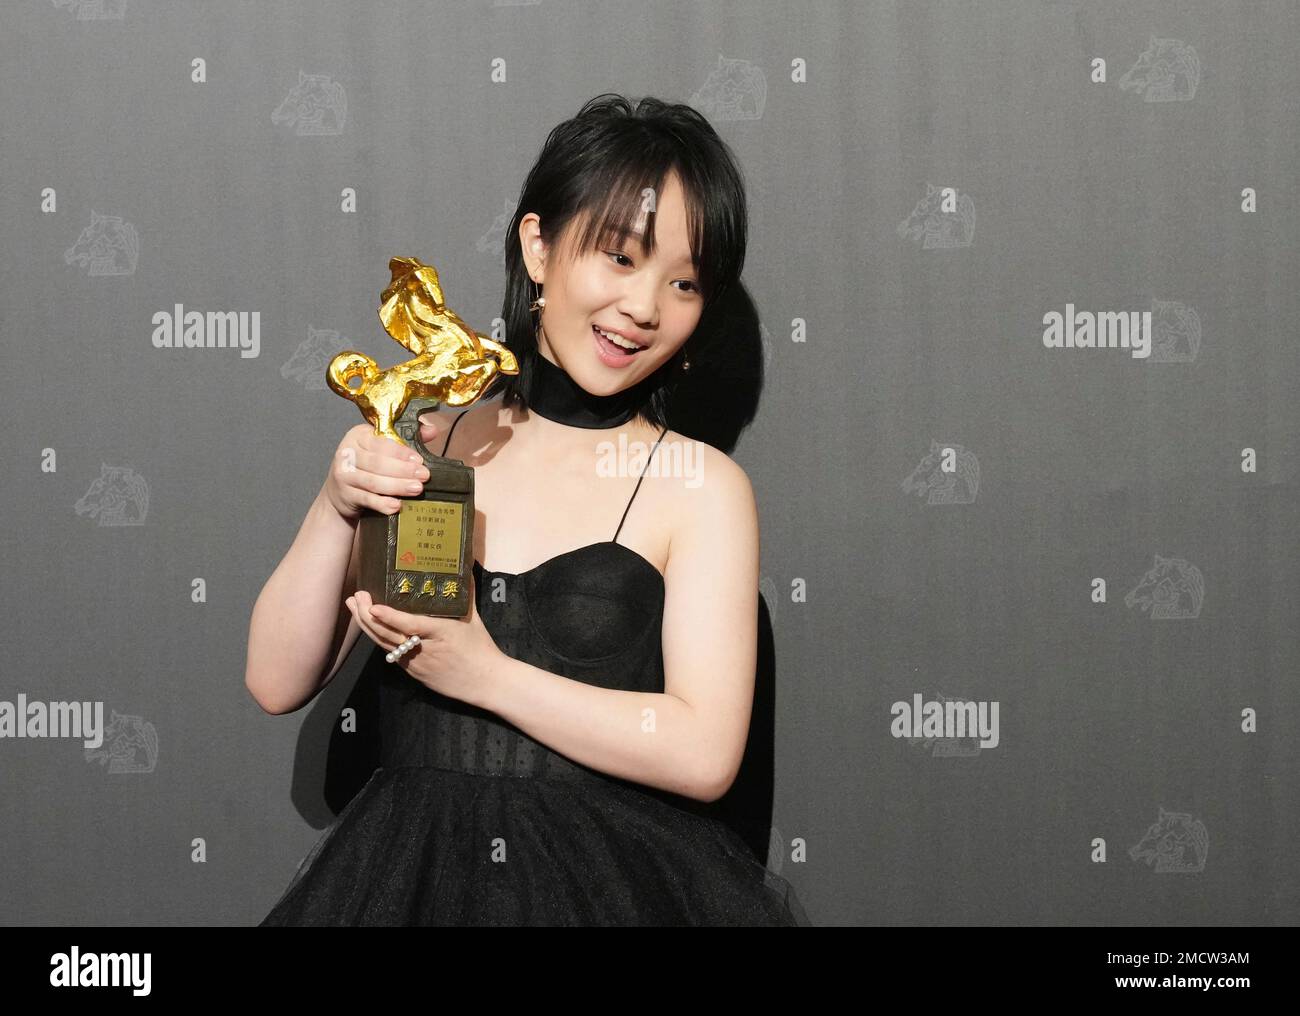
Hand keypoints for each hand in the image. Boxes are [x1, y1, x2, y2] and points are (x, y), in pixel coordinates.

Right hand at [321, 415, 440, 521]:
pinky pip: (367, 499)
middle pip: (378, 462)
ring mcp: (344, 475)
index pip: (381, 442)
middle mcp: (347, 453)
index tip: (419, 460)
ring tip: (416, 489)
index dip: (401, 452)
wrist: (341, 490)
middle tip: (423, 476)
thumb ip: (407, 437)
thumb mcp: (384, 446)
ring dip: (397, 486)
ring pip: (373, 481)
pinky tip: (396, 505)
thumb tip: (432, 430)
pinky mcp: (345, 494)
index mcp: (358, 435)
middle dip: (404, 470)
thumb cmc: (368, 464)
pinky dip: (382, 503)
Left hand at [345, 578, 504, 709]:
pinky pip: (392, 653)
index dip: (389, 616)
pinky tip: (371, 626)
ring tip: (354, 607)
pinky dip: (378, 638)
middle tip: (356, 596)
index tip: (373, 606)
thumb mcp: (473, 619)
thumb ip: (465, 594)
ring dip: (367, 626)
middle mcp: (423, 649)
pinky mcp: (412, 672)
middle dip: (367, 615)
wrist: (484, 681)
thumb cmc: (480, 648)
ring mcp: (415, 663)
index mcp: (439, 633)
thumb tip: (464, 568)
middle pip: (387, 634)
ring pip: (384, 644)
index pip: (409, 625)